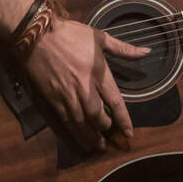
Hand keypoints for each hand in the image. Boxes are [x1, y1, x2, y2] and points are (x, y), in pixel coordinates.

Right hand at [22, 17, 149, 153]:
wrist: (36, 35)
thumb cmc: (69, 34)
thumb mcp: (99, 37)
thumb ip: (123, 49)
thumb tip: (146, 52)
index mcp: (98, 73)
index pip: (115, 102)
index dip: (123, 119)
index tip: (129, 132)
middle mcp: (84, 88)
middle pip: (98, 117)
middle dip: (105, 129)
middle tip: (110, 138)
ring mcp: (67, 95)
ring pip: (81, 123)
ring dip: (90, 137)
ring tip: (97, 147)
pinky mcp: (52, 98)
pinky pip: (65, 120)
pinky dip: (73, 132)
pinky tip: (78, 138)